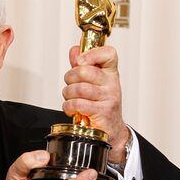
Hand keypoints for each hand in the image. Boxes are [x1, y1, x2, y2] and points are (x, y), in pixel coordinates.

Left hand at [62, 45, 128, 162]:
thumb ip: (82, 66)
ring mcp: (108, 98)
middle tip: (70, 84)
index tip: (80, 61)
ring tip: (70, 98)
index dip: (92, 53)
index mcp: (110, 73)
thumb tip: (75, 50)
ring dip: (68, 93)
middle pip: (86, 71)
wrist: (110, 129)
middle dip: (70, 77)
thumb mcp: (91, 82)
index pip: (109, 54)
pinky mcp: (102, 112)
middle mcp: (111, 83)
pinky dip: (69, 106)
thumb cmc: (99, 104)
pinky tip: (72, 109)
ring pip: (79, 88)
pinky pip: (78, 104)